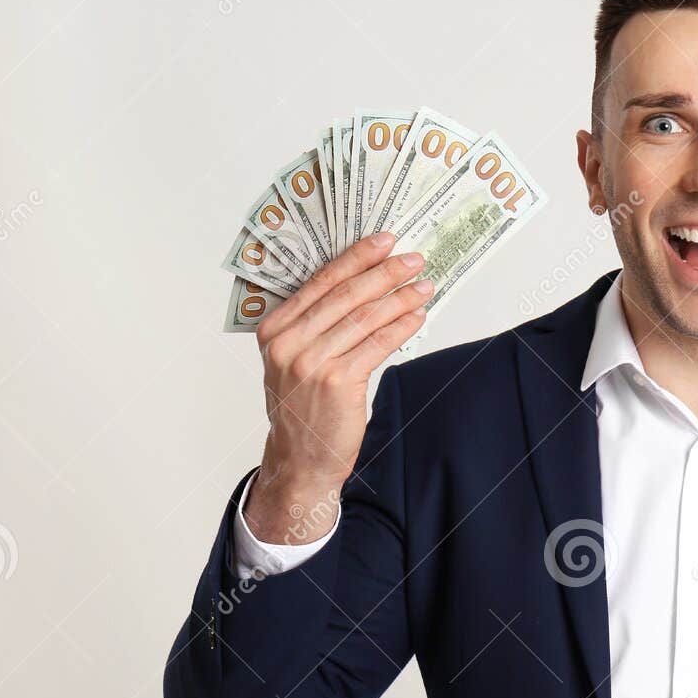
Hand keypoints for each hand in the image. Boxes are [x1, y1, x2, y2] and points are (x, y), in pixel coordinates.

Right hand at [245, 232, 431, 543]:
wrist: (300, 457)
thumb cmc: (302, 405)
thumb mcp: (292, 359)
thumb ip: (314, 324)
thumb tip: (362, 284)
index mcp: (273, 329)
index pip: (320, 282)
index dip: (355, 257)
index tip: (383, 240)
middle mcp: (288, 343)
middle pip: (345, 295)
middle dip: (384, 272)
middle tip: (414, 259)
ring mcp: (311, 363)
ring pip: (364, 318)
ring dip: (399, 298)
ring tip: (424, 285)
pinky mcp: (337, 383)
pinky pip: (377, 346)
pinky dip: (400, 328)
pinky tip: (417, 316)